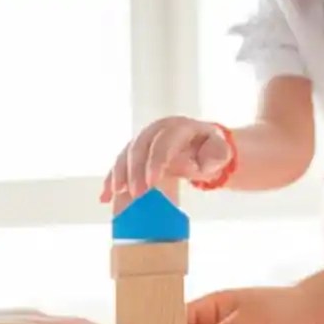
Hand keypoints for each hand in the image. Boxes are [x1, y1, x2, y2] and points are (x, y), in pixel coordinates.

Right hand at [101, 116, 233, 201]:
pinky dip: (111, 180)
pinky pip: (120, 165)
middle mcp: (157, 129)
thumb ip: (213, 157)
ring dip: (118, 174)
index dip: (156, 161)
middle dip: (135, 171)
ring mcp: (143, 140)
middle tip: (136, 194)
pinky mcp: (135, 154)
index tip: (151, 182)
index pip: (163, 141)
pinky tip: (105, 197)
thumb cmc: (210, 152)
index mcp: (179, 126)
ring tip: (116, 194)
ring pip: (125, 154)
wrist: (202, 148)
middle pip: (139, 146)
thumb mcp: (219, 153)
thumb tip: (196, 166)